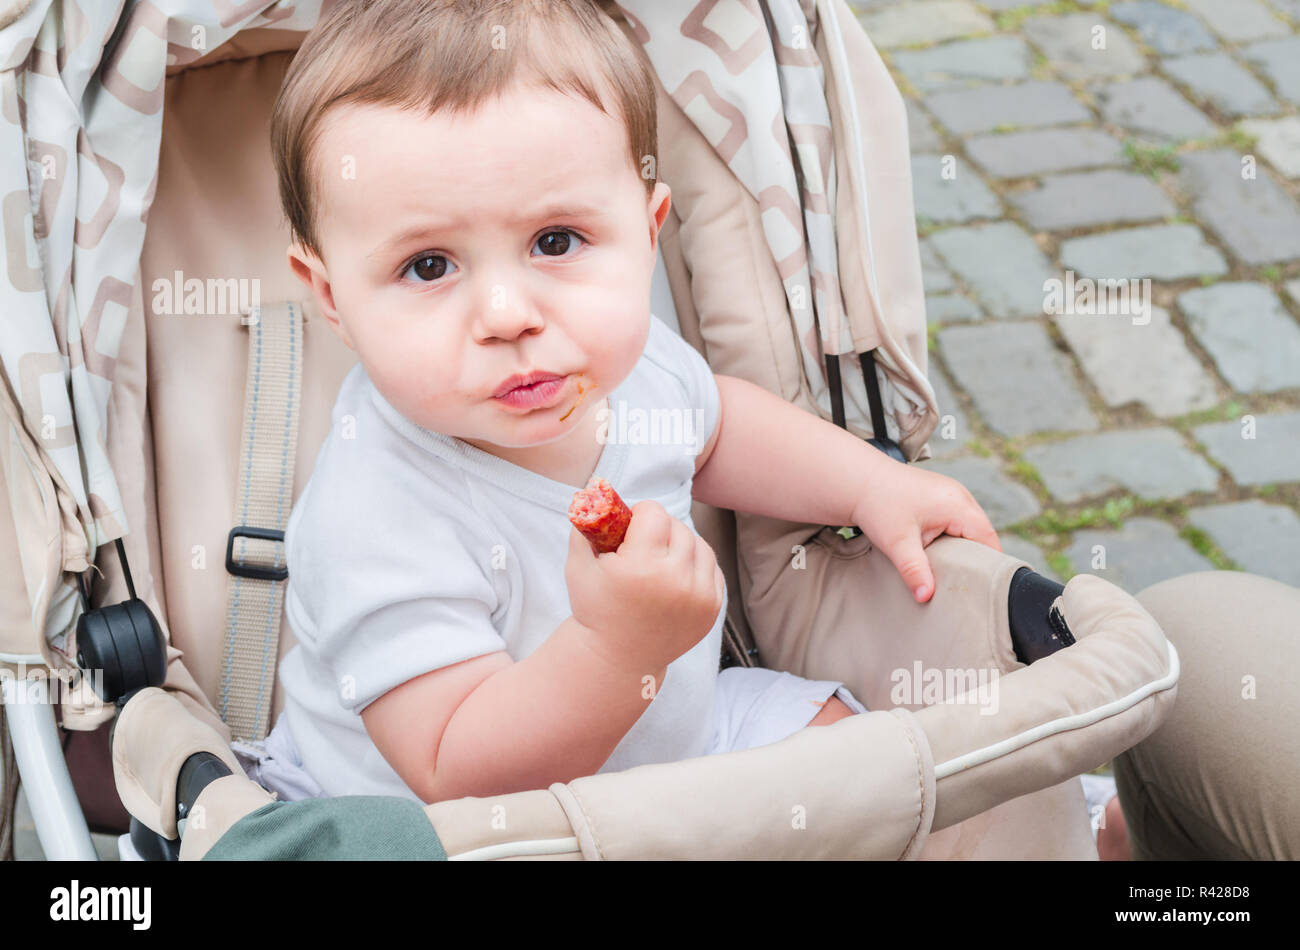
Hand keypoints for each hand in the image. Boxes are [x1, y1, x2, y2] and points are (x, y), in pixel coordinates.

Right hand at [565, 499, 724, 672]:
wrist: (618, 659)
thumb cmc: (595, 609)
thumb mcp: (578, 567)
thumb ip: (584, 527)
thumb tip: (592, 494)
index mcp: (642, 567)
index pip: (654, 513)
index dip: (640, 514)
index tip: (631, 526)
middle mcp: (676, 580)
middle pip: (678, 527)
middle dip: (660, 530)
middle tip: (644, 544)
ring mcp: (699, 596)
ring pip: (700, 545)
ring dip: (682, 544)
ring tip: (661, 558)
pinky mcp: (712, 608)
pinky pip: (712, 568)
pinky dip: (697, 566)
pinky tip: (676, 574)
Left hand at [850, 462, 1000, 603]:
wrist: (858, 480)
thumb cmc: (878, 506)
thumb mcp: (896, 542)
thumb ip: (914, 570)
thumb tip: (925, 597)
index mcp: (957, 505)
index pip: (988, 540)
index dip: (988, 566)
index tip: (979, 589)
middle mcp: (960, 495)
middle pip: (982, 534)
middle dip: (975, 559)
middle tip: (963, 585)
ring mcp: (952, 493)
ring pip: (969, 528)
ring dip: (962, 548)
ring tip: (950, 571)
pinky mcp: (941, 495)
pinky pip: (957, 520)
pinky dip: (952, 537)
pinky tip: (938, 552)